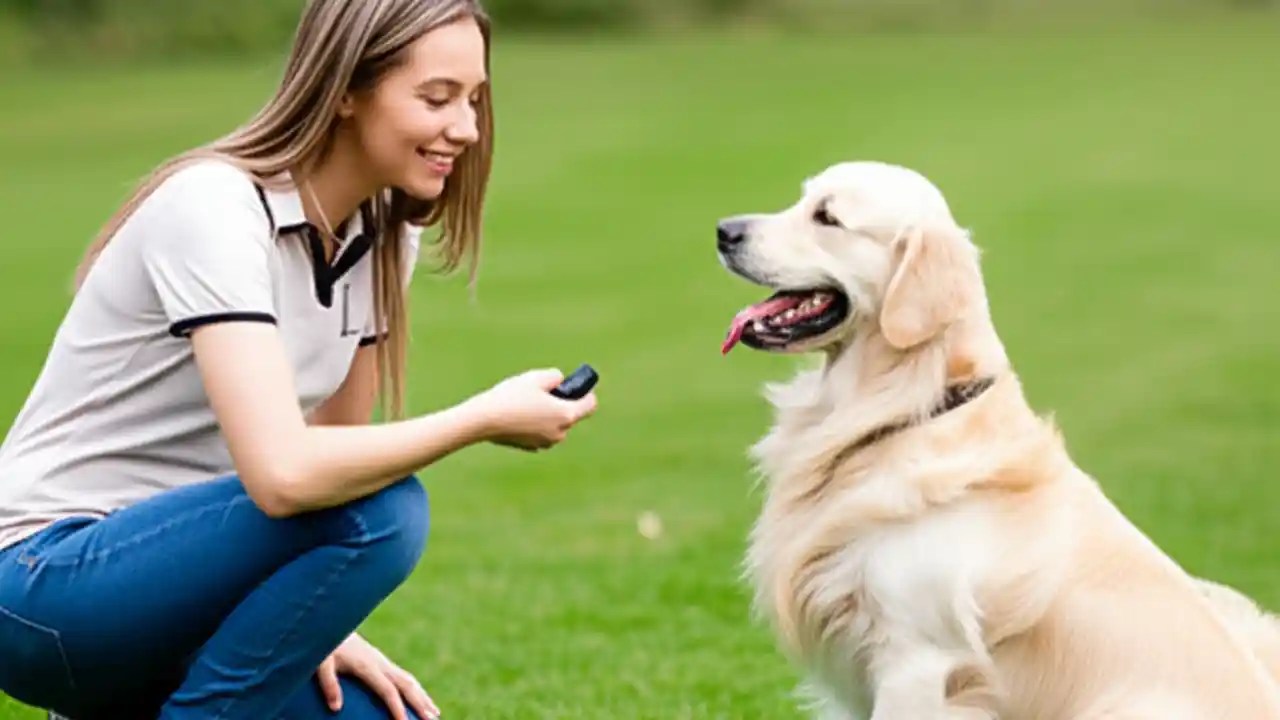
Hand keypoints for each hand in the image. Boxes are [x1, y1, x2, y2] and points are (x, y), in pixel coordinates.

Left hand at [317, 633, 438, 719]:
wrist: (329, 619)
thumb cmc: (322, 643)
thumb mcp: (320, 663)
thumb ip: (328, 683)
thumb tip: (336, 708)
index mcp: (367, 665)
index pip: (388, 690)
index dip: (397, 708)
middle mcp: (379, 663)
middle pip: (406, 685)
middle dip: (421, 704)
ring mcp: (382, 661)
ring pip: (409, 680)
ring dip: (423, 697)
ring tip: (435, 714)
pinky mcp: (379, 661)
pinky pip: (403, 677)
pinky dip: (415, 690)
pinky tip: (418, 698)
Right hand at [465, 368, 597, 450]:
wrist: (484, 420)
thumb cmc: (512, 397)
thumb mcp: (536, 377)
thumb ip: (555, 376)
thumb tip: (559, 381)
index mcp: (566, 415)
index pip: (590, 404)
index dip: (585, 392)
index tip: (574, 385)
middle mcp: (560, 433)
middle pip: (571, 414)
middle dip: (561, 402)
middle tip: (543, 391)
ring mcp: (545, 443)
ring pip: (554, 424)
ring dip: (547, 414)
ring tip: (527, 402)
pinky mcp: (531, 447)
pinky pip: (540, 432)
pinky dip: (534, 424)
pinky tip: (518, 414)